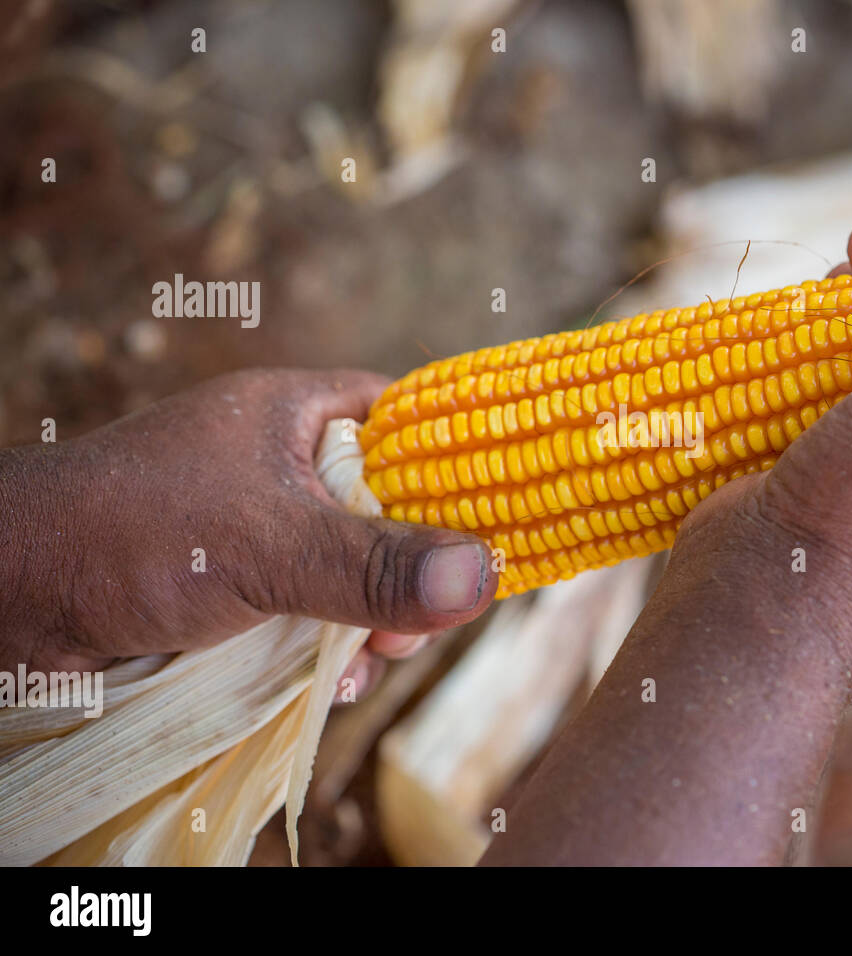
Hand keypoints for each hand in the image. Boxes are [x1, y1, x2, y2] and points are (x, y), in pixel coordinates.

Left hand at [0, 369, 496, 691]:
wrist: (8, 593)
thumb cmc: (132, 535)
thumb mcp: (268, 544)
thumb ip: (374, 562)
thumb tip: (487, 576)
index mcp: (295, 415)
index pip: (406, 423)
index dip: (454, 473)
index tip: (489, 531)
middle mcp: (282, 465)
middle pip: (389, 510)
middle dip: (410, 574)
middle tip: (413, 627)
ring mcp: (258, 527)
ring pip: (353, 571)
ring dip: (369, 623)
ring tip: (362, 664)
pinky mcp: (235, 585)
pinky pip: (312, 611)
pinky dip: (328, 647)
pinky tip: (325, 683)